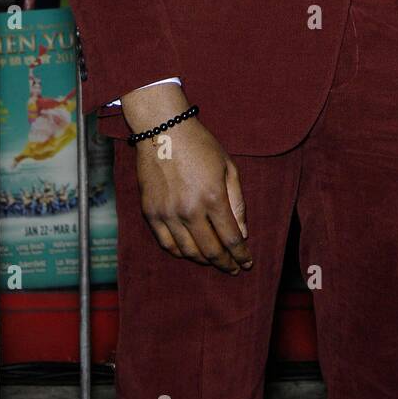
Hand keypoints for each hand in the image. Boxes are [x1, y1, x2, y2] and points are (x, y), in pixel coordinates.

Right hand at [122, 84, 251, 273]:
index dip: (241, 255)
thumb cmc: (200, 145)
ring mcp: (168, 213)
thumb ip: (237, 202)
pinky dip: (180, 252)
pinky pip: (166, 243)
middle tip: (232, 268)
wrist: (163, 131)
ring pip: (188, 251)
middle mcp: (189, 210)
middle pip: (210, 250)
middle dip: (225, 263)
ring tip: (213, 260)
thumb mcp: (228, 167)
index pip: (231, 238)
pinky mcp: (151, 212)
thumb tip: (242, 233)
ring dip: (203, 260)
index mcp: (213, 197)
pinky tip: (189, 252)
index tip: (246, 263)